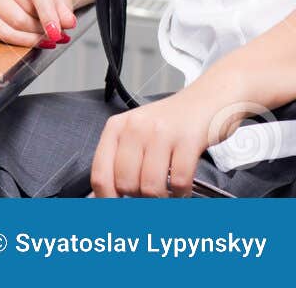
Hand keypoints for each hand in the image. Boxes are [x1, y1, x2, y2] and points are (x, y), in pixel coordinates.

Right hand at [0, 0, 75, 47]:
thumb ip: (64, 8)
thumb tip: (67, 22)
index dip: (47, 13)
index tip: (56, 32)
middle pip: (24, 7)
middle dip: (42, 27)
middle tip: (55, 34)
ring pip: (13, 20)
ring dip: (32, 34)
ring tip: (43, 34)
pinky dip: (19, 40)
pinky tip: (31, 40)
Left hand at [90, 78, 246, 196]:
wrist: (208, 99)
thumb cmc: (173, 121)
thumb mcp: (138, 132)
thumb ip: (122, 159)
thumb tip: (109, 194)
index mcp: (116, 128)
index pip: (100, 173)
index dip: (106, 199)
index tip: (115, 210)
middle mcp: (135, 128)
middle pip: (125, 184)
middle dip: (138, 198)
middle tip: (150, 197)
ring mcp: (161, 133)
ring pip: (150, 186)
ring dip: (161, 198)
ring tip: (168, 193)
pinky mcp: (187, 140)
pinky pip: (179, 181)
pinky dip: (181, 193)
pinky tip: (182, 189)